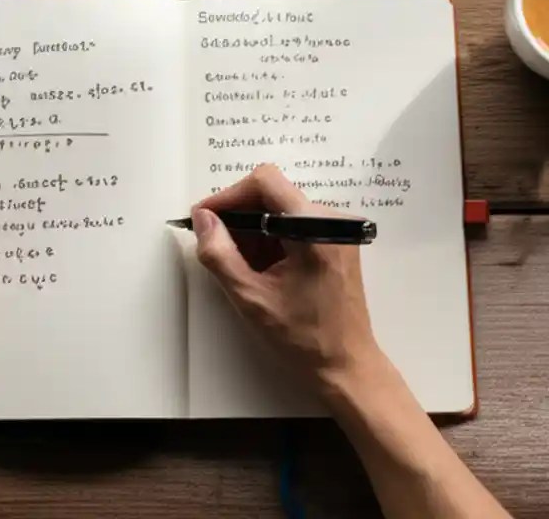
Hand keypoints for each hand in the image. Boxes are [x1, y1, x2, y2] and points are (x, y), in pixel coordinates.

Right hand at [191, 164, 381, 391]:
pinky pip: (294, 226)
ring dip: (253, 231)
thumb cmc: (303, 338)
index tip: (204, 220)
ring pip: (281, 210)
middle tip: (214, 246)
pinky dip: (270, 240)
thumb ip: (220, 254)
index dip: (228, 196)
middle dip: (238, 216)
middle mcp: (332, 220)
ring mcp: (337, 231)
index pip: (265, 182)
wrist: (346, 367)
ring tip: (238, 266)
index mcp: (315, 228)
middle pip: (273, 193)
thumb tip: (202, 219)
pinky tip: (259, 270)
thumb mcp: (251, 298)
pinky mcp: (336, 243)